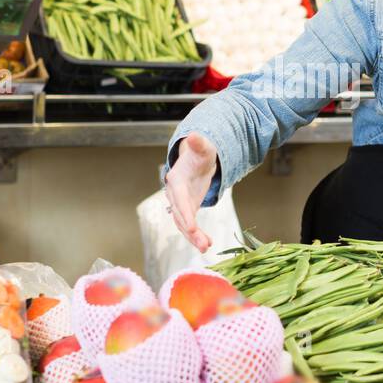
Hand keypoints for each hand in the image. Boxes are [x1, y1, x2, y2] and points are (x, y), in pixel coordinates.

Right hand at [164, 133, 218, 251]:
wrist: (198, 161)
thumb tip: (193, 135)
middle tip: (202, 242)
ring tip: (206, 247)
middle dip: (190, 230)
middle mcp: (174, 194)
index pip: (179, 198)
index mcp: (176, 180)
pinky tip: (207, 244)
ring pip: (183, 224)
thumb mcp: (203, 148)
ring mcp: (180, 204)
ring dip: (193, 237)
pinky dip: (197, 236)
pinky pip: (190, 226)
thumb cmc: (201, 154)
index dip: (184, 212)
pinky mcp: (187, 210)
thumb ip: (198, 144)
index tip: (191, 226)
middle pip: (179, 215)